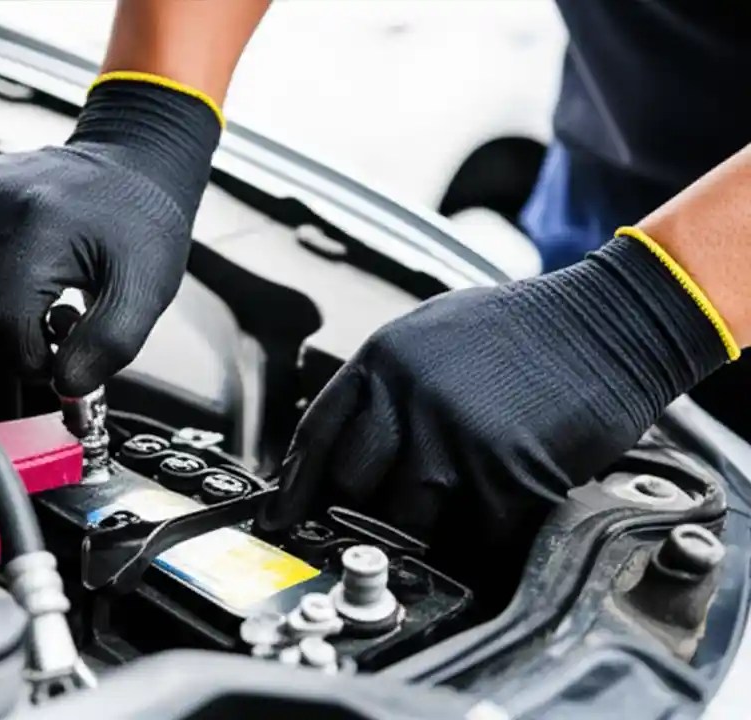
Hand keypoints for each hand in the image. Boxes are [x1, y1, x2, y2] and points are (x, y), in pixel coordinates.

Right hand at [0, 79, 220, 396]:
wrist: (133, 162)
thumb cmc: (140, 223)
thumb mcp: (144, 292)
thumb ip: (108, 347)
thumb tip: (66, 384)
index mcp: (41, 224)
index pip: (0, 321)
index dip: (25, 356)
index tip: (53, 354)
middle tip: (35, 332)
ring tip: (19, 303)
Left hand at [260, 236, 727, 547]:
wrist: (609, 321)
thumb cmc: (521, 330)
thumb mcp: (429, 333)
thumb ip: (382, 383)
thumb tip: (341, 442)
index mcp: (383, 358)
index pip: (317, 434)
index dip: (295, 485)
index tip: (283, 518)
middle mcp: (408, 394)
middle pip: (353, 484)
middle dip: (364, 507)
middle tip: (384, 517)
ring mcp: (455, 434)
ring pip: (408, 515)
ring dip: (427, 526)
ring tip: (454, 509)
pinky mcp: (506, 470)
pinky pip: (474, 531)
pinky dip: (483, 537)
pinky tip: (498, 516)